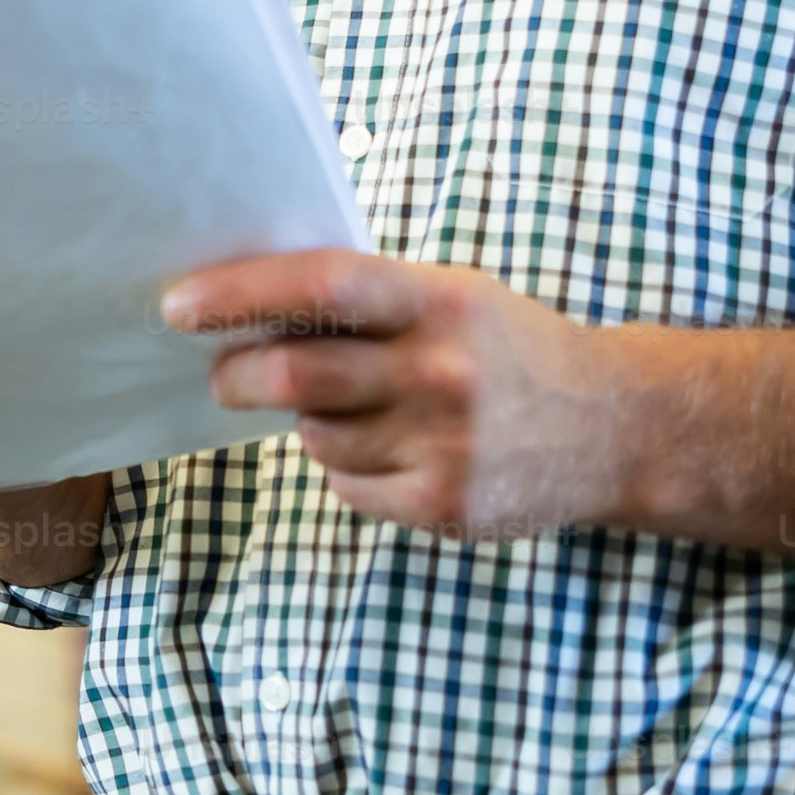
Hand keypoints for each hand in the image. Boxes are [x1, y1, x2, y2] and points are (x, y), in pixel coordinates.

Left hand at [164, 249, 631, 537]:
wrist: (616, 429)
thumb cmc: (513, 350)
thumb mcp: (456, 296)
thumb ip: (370, 300)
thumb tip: (251, 304)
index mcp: (441, 301)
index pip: (322, 289)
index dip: (242, 294)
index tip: (178, 305)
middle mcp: (441, 372)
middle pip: (296, 376)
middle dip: (237, 375)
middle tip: (223, 373)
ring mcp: (443, 445)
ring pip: (317, 436)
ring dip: (312, 421)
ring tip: (359, 407)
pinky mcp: (443, 505)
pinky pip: (347, 485)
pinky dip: (347, 466)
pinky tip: (393, 449)